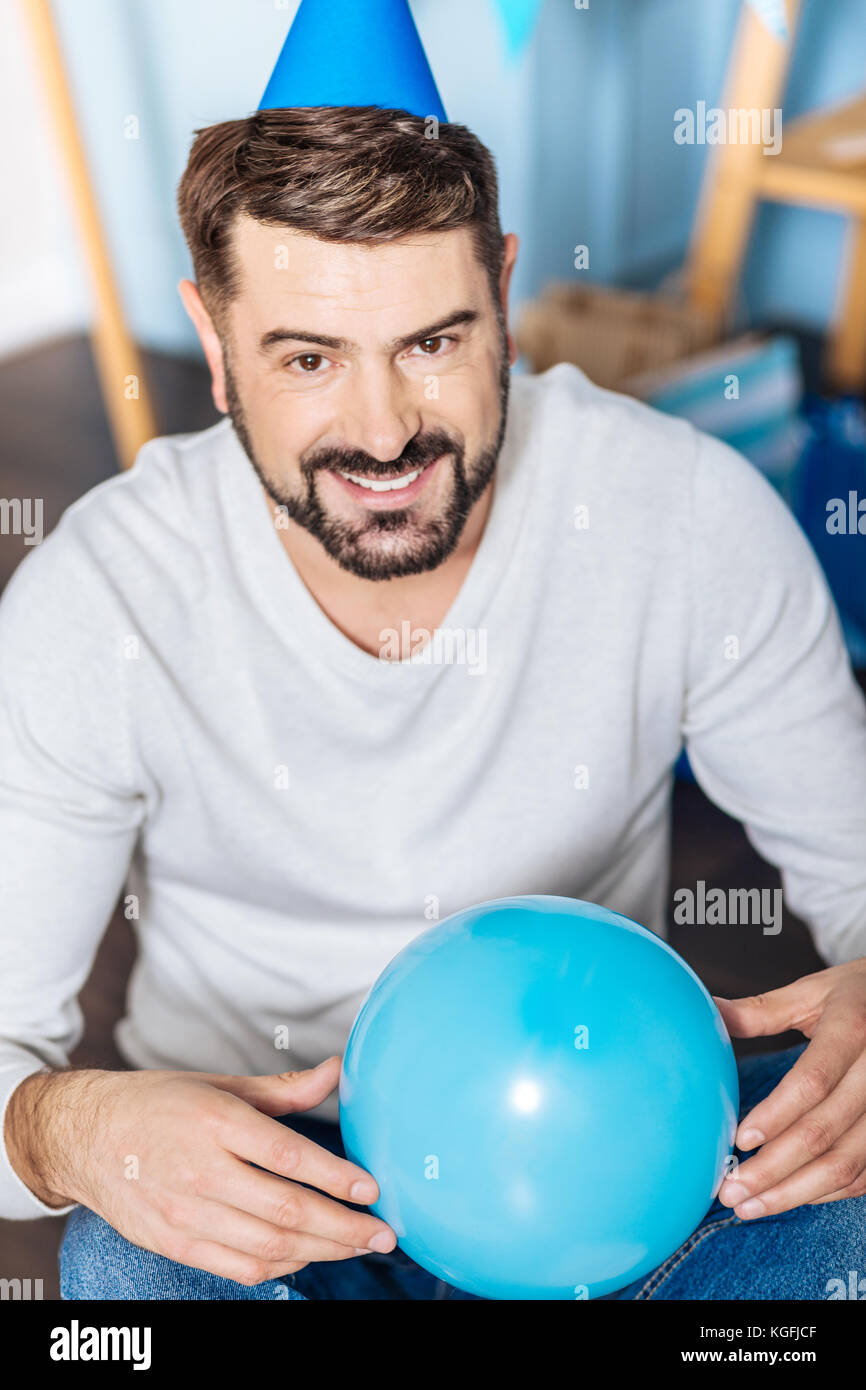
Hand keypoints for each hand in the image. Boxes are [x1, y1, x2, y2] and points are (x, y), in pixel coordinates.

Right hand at [6, 1056, 395, 1284]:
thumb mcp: (219, 1084)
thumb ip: (283, 1089)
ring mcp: (184, 1212)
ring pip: (267, 1245)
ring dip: (322, 1251)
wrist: (82, 1136)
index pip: (287, 1156)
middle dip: (344, 1227)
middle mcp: (200, 1170)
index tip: (372, 1188)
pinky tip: (308, 1255)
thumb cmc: (158, 1103)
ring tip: (358, 1246)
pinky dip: (281, 1266)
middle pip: (285, 1210)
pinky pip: (238, 1266)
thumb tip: (337, 1071)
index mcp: (215, 1121)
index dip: (335, 1176)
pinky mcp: (173, 1242)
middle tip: (384, 1232)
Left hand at [714, 958, 865, 1217]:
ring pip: (846, 1163)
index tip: (739, 1140)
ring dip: (796, 1192)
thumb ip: (761, 1010)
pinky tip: (789, 1198)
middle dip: (774, 1168)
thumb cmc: (856, 997)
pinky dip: (826, 1192)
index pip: (813, 1081)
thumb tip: (707, 1013)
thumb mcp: (813, 992)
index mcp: (852, 1028)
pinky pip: (864, 1174)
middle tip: (730, 1190)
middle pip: (825, 1131)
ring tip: (750, 1206)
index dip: (776, 1115)